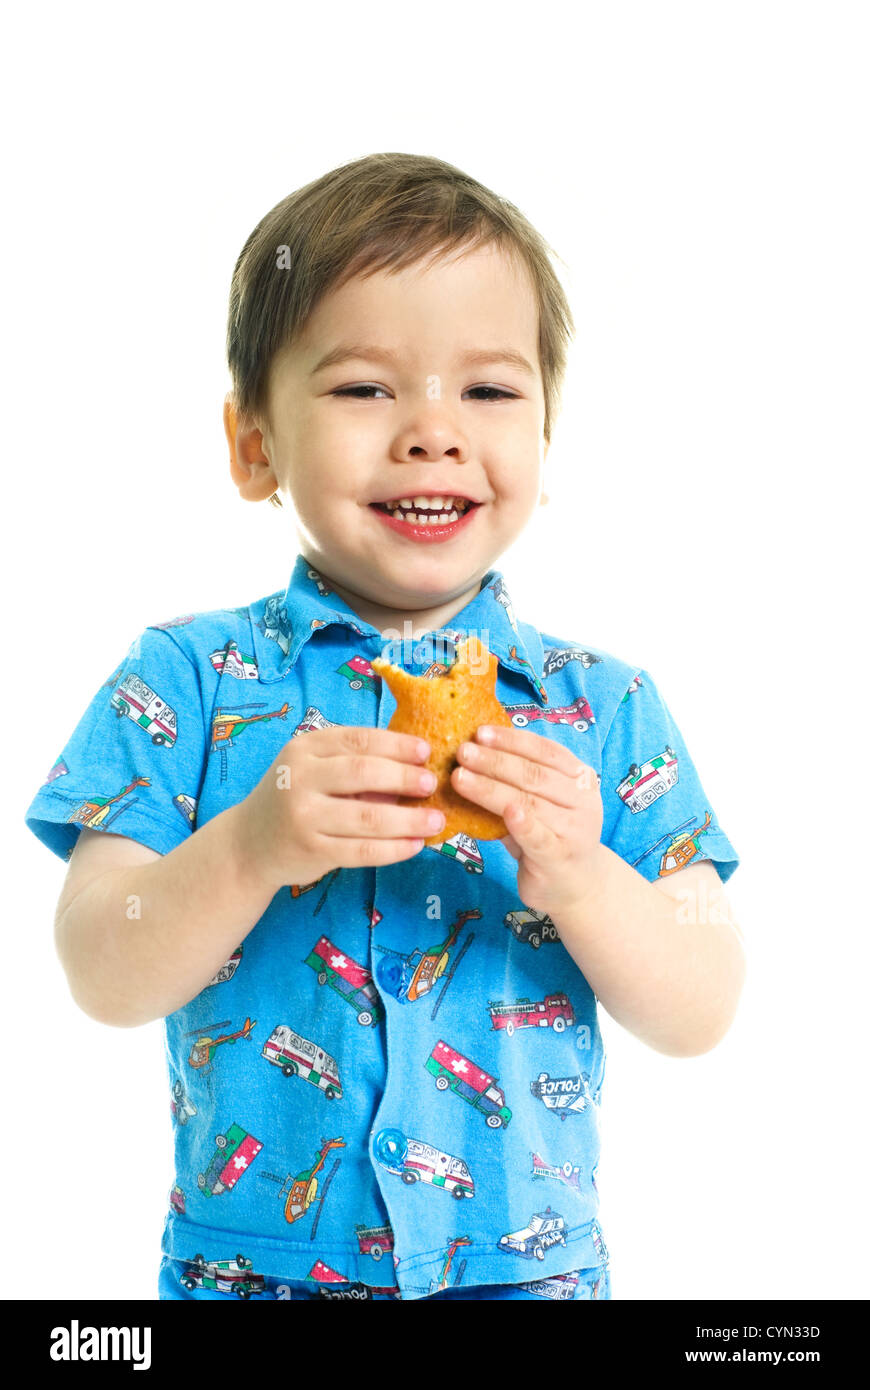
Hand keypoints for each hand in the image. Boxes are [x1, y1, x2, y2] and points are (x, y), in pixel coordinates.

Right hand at [238, 727, 443, 894]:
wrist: (249, 844)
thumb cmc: (294, 799)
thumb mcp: (312, 769)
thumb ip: (351, 762)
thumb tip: (415, 765)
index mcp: (304, 749)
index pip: (357, 740)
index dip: (396, 744)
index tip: (425, 751)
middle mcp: (300, 778)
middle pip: (363, 772)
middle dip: (405, 777)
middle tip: (432, 784)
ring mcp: (303, 816)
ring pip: (368, 817)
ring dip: (409, 819)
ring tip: (436, 820)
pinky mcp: (312, 851)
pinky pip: (363, 851)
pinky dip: (395, 848)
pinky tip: (415, 845)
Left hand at [452, 724, 602, 916]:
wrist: (577, 886)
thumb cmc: (551, 836)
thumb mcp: (541, 804)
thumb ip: (518, 781)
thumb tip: (474, 752)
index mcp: (580, 778)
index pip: (545, 751)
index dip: (512, 740)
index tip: (480, 732)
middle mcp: (582, 801)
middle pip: (533, 775)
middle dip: (494, 760)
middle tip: (462, 752)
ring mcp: (574, 830)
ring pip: (528, 801)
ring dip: (490, 787)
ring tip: (459, 777)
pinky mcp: (560, 857)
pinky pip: (538, 836)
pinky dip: (522, 823)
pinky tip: (506, 811)